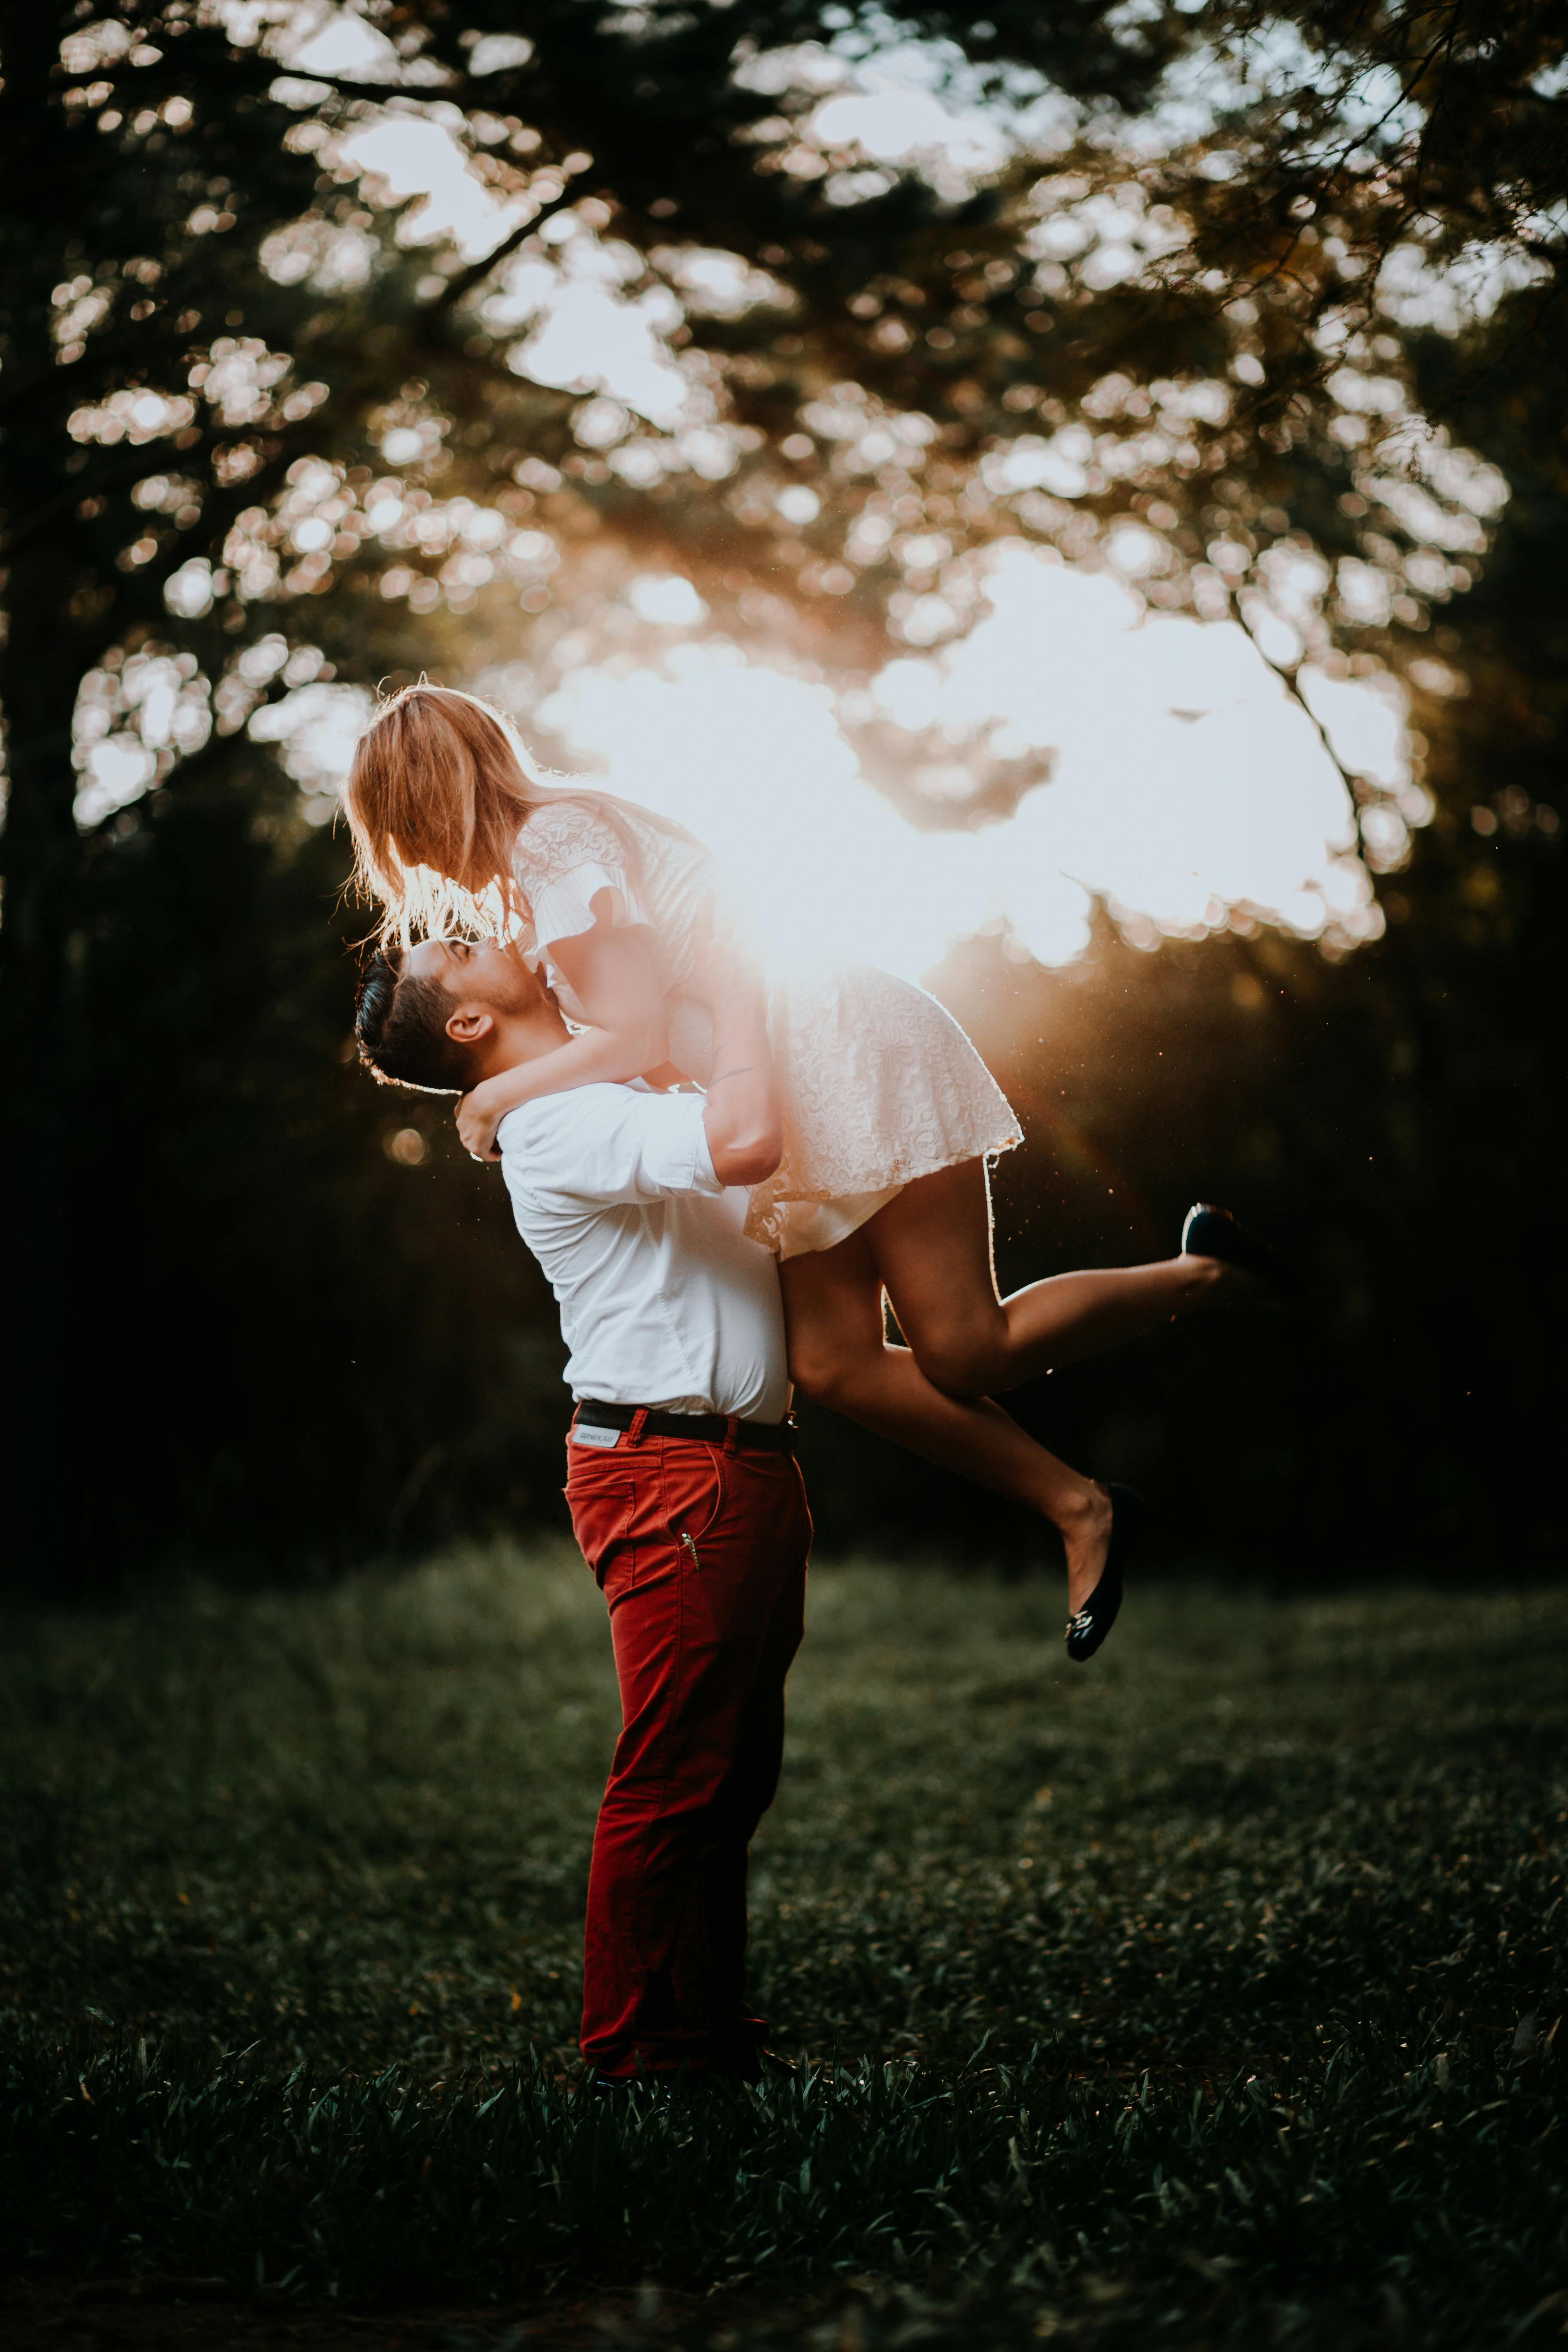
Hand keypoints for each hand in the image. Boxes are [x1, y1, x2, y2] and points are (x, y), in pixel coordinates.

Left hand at [454, 1079, 507, 1161]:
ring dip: (488, 1146)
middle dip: (483, 1137)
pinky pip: (486, 1155)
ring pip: (478, 1146)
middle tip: (497, 1137)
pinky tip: (502, 1152)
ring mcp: (467, 1138)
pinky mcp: (476, 1148)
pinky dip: (494, 1155)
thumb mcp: (479, 1089)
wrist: (488, 1100)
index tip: (490, 1126)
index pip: (468, 1124)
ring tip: (500, 1145)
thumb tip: (484, 1092)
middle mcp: (461, 1127)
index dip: (479, 1126)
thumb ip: (475, 1094)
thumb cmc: (488, 1092)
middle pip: (472, 1136)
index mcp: (459, 1113)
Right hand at [686, 893, 762, 1014]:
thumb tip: (663, 992)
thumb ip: (676, 988)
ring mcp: (741, 948)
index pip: (703, 921)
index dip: (704, 904)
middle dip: (731, 907)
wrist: (737, 1008)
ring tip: (751, 910)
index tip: (707, 891)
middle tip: (734, 894)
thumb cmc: (712, 1000)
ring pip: (745, 927)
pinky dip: (762, 937)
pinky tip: (766, 932)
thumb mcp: (690, 992)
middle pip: (728, 918)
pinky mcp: (756, 955)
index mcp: (705, 949)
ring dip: (747, 921)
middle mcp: (723, 945)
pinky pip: (760, 941)